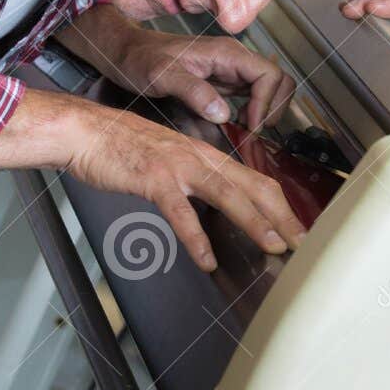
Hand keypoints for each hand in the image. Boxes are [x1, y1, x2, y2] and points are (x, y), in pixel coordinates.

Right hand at [0, 90, 304, 271]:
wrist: (87, 131)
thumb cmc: (123, 147)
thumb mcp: (170, 160)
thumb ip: (195, 180)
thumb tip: (217, 205)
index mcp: (206, 155)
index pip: (256, 180)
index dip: (281, 206)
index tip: (296, 230)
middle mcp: (200, 158)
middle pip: (254, 186)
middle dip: (282, 216)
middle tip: (302, 244)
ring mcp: (179, 167)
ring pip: (228, 194)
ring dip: (254, 222)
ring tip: (273, 246)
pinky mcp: (154, 178)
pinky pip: (181, 212)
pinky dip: (195, 238)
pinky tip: (206, 259)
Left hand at [64, 6, 294, 131]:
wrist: (125, 52)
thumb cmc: (140, 59)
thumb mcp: (162, 75)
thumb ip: (192, 91)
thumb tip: (223, 113)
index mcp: (225, 53)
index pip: (269, 75)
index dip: (266, 103)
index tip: (250, 126)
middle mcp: (233, 59)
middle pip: (278, 79)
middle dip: (274, 106)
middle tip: (256, 131)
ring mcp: (229, 70)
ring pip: (269, 87)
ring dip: (267, 110)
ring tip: (248, 130)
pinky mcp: (223, 81)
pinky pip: (252, 95)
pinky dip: (254, 111)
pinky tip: (238, 125)